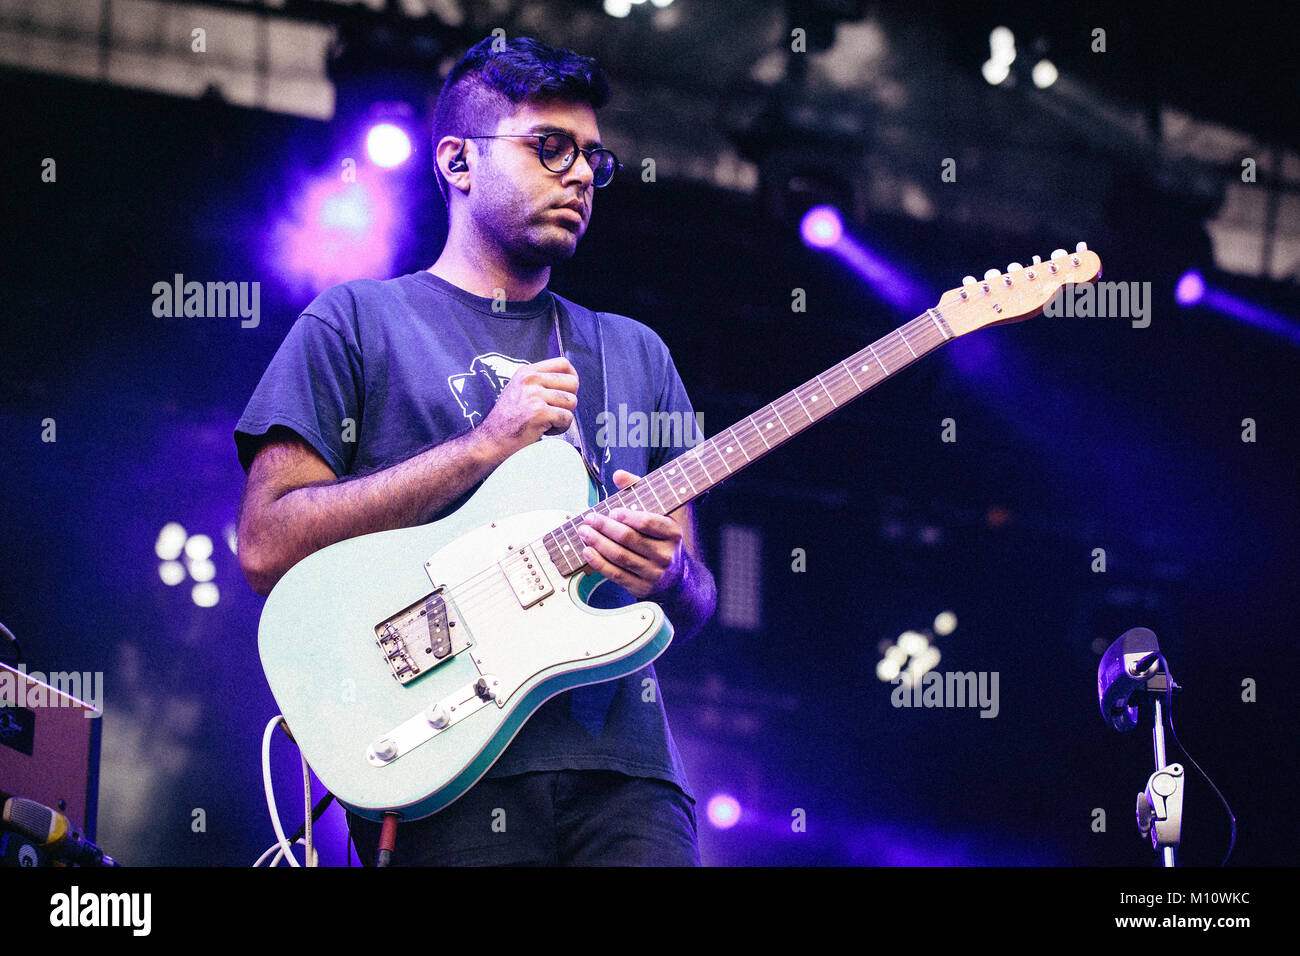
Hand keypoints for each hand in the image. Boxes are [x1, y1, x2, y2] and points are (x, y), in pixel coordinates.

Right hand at [476, 357, 578, 460]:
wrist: (490, 442)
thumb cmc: (507, 421)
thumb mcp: (520, 391)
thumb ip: (541, 383)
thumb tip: (570, 381)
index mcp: (527, 372)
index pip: (563, 363)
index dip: (572, 377)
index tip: (568, 391)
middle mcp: (530, 380)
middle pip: (573, 382)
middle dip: (568, 401)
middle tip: (554, 412)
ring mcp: (534, 395)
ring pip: (572, 401)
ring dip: (563, 416)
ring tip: (546, 422)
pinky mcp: (539, 413)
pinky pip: (567, 418)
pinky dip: (560, 429)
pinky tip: (544, 430)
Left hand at [576, 470, 685, 598]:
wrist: (678, 578)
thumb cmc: (664, 539)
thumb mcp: (661, 513)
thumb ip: (640, 490)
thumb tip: (618, 475)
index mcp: (672, 533)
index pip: (647, 523)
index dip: (626, 516)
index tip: (611, 511)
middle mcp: (665, 555)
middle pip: (629, 539)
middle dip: (605, 527)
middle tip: (589, 518)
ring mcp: (653, 573)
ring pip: (619, 556)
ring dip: (597, 543)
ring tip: (584, 532)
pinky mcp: (641, 587)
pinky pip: (615, 574)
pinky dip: (598, 562)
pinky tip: (587, 551)